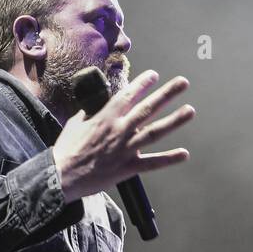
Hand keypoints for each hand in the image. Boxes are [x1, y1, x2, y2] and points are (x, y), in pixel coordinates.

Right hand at [51, 69, 195, 202]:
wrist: (62, 176)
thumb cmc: (66, 149)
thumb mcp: (75, 123)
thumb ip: (92, 111)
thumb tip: (100, 102)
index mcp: (105, 117)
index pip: (128, 95)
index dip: (143, 83)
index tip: (154, 75)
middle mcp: (119, 130)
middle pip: (147, 109)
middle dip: (167, 94)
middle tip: (183, 83)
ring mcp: (125, 149)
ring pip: (154, 132)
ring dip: (174, 121)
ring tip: (190, 111)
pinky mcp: (127, 168)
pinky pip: (152, 163)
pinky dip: (168, 159)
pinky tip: (184, 154)